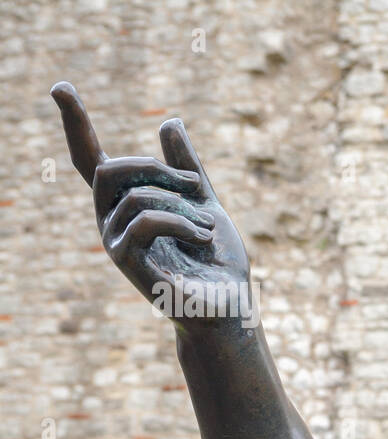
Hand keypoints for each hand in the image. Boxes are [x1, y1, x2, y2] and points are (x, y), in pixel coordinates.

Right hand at [52, 81, 251, 323]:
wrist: (229, 305)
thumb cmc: (217, 261)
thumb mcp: (204, 203)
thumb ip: (186, 168)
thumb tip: (170, 122)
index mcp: (126, 204)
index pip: (91, 159)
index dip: (75, 124)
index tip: (60, 86)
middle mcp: (111, 220)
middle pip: (111, 168)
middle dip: (156, 167)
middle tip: (196, 186)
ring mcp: (113, 241)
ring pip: (135, 195)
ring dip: (182, 205)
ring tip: (208, 231)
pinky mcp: (124, 261)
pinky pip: (143, 219)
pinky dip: (181, 223)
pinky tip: (203, 239)